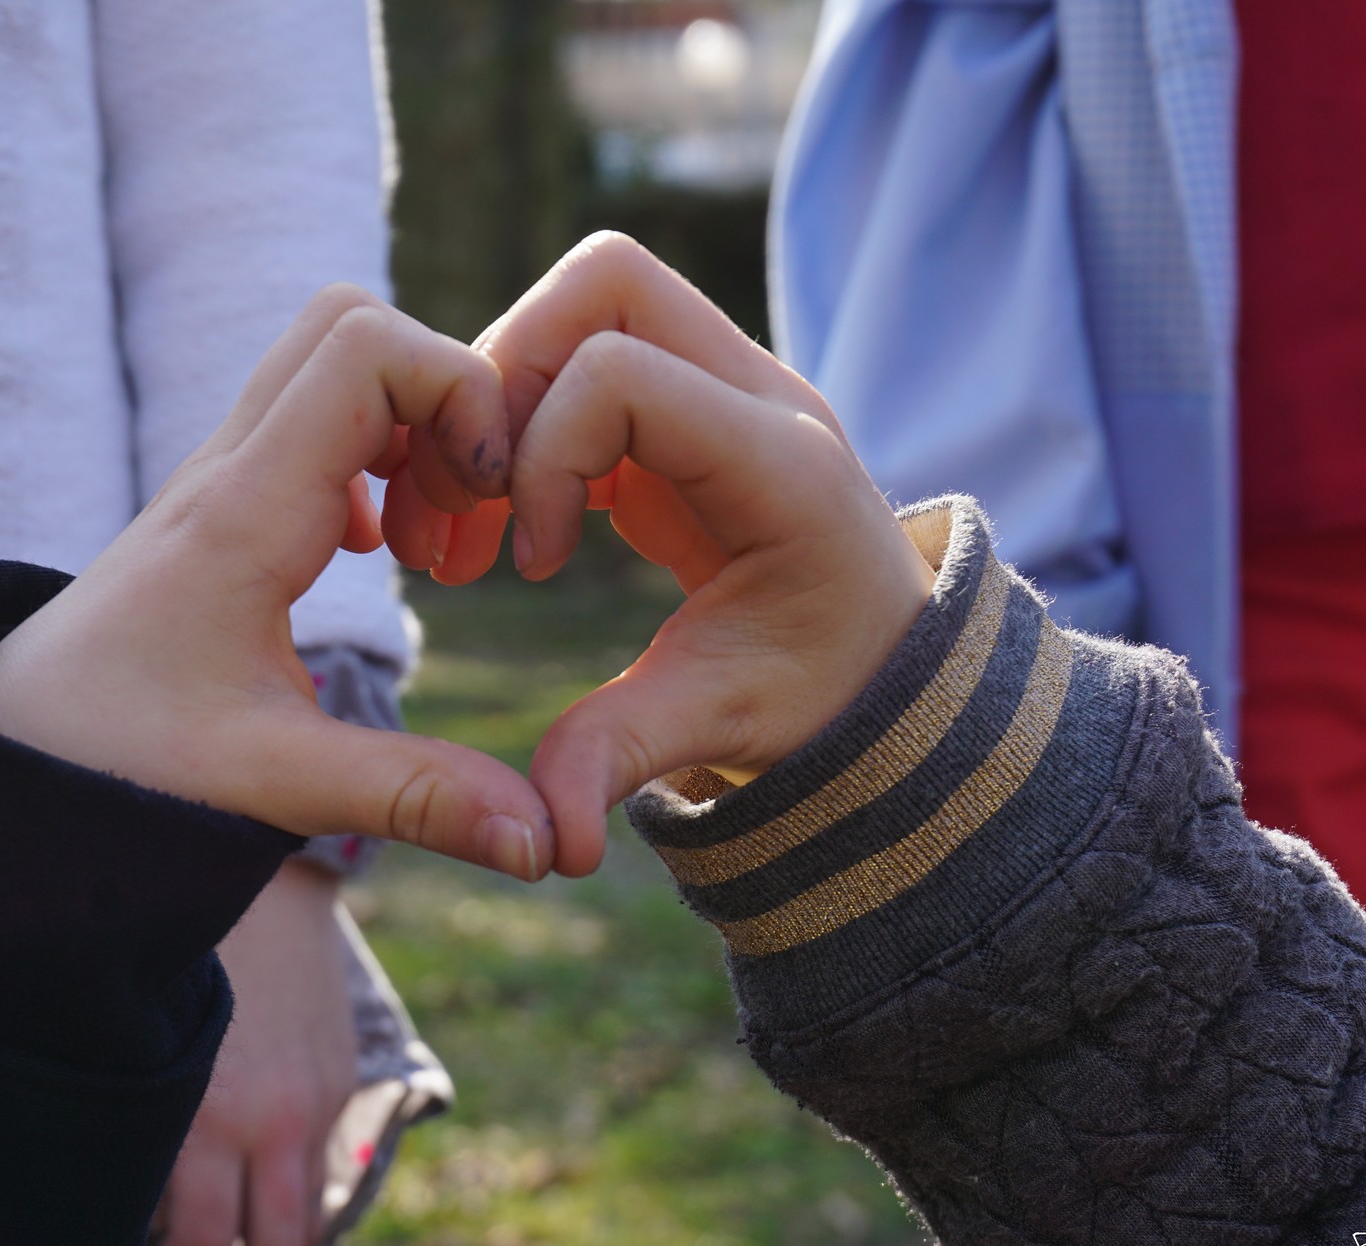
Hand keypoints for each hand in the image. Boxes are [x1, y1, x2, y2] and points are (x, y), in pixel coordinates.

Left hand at [0, 285, 551, 880]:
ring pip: (332, 361)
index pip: (370, 348)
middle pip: (351, 321)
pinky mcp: (222, 502)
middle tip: (466, 507)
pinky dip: (372, 452)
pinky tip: (377, 549)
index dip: (462, 393)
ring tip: (428, 540)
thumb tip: (546, 842)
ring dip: (408, 423)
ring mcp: (220, 475)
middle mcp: (228, 467)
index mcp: (244, 513)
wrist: (4, 757)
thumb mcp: (272, 785)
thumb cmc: (115, 762)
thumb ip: (413, 798)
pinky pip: (312, 415)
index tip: (488, 499)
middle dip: (444, 391)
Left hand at [121, 860, 354, 1245]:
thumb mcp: (138, 1045)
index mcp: (205, 1112)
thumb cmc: (172, 954)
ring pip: (306, 1221)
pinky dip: (290, 1203)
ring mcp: (317, 1101)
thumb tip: (116, 1208)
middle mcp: (272, 1118)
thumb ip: (138, 1125)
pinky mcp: (339, 1078)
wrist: (256, 873)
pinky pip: (320, 1168)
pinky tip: (252, 1203)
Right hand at [479, 234, 937, 875]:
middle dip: (508, 376)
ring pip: (590, 296)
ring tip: (487, 506)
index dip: (540, 457)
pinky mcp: (692, 400)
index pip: (616, 373)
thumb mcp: (719, 724)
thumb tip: (542, 845)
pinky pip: (593, 347)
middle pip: (602, 279)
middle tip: (481, 496)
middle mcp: (760, 393)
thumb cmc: (818, 695)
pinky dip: (536, 412)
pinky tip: (521, 510)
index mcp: (780, 462)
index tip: (538, 565)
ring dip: (514, 389)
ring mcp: (729, 382)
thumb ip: (621, 758)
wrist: (883, 671)